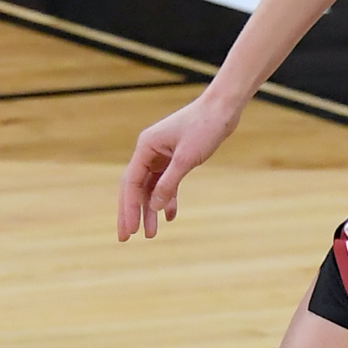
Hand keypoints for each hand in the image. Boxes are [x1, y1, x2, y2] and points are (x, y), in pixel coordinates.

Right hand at [117, 93, 241, 241]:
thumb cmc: (204, 129)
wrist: (221, 110)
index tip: (129, 231)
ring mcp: (160, 155)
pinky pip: (165, 182)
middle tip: (126, 237)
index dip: (128, 208)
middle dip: (131, 212)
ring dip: (149, 210)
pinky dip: (166, 199)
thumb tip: (153, 206)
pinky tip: (169, 216)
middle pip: (135, 187)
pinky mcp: (174, 157)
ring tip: (151, 234)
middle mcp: (148, 152)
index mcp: (145, 148)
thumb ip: (169, 183)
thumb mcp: (187, 159)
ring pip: (150, 187)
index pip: (131, 183)